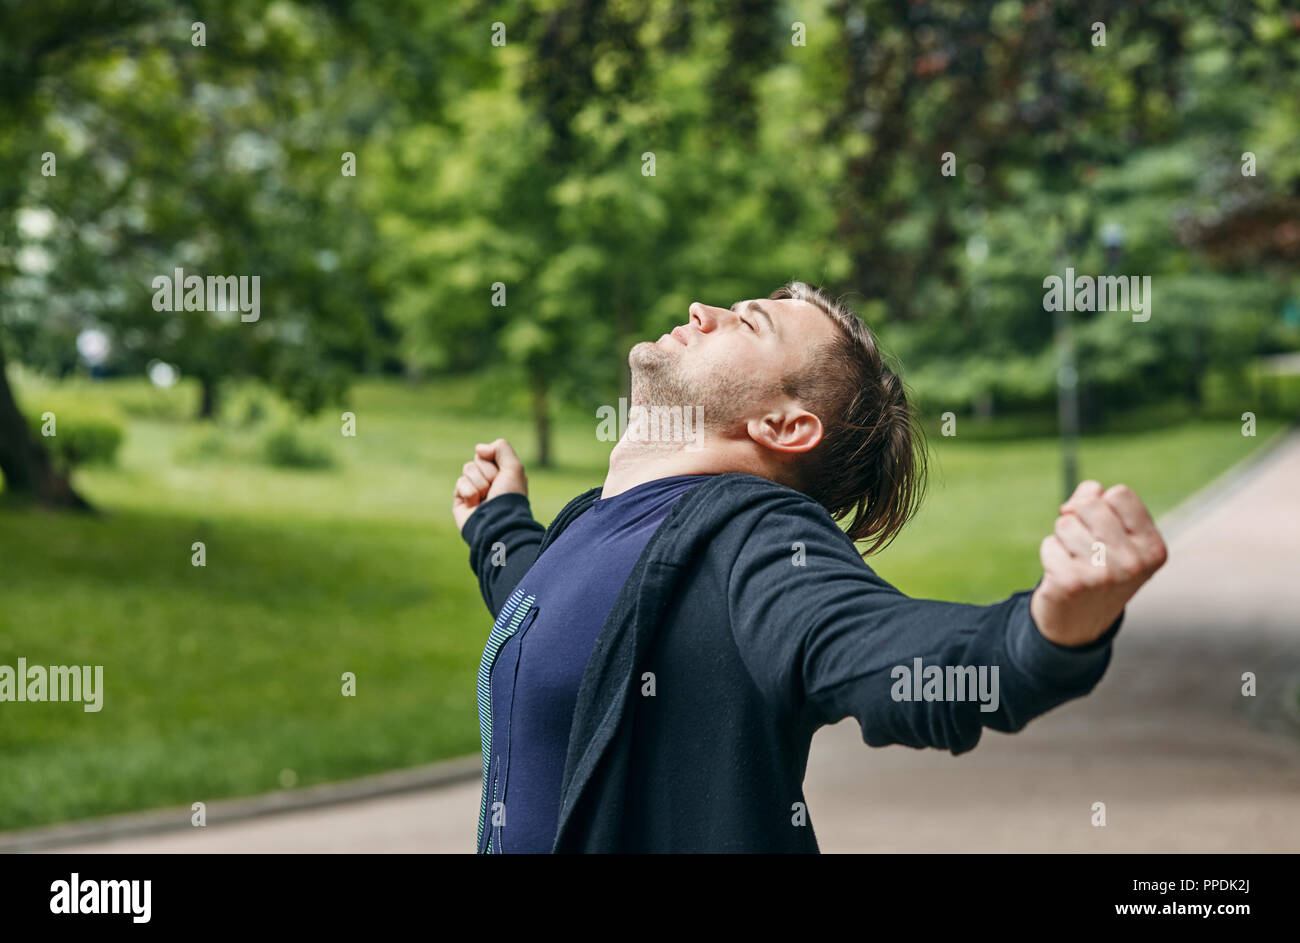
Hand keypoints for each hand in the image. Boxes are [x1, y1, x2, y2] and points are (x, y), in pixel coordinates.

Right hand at [452, 438, 527, 533]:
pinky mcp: (461, 500)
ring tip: (485, 498)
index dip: (495, 462)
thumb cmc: (509, 497)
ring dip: (479, 484)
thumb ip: (501, 448)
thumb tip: (478, 448)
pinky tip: (475, 505)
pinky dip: (469, 493)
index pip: (489, 453)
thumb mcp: (514, 467)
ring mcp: (474, 490)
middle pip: (477, 460)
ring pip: (467, 469)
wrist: (497, 523)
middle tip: (494, 489)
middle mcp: (489, 481)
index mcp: (503, 473)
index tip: (502, 477)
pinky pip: (460, 483)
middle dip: (487, 473)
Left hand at [1030, 480, 1168, 646]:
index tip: (1099, 526)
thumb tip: (1090, 488)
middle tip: (1083, 546)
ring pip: (1065, 523)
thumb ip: (1100, 503)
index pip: (1120, 494)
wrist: (1079, 624)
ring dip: (1062, 538)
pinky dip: (1050, 554)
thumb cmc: (1096, 569)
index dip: (1101, 503)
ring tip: (1074, 561)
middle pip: (1090, 504)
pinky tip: (1061, 575)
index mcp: (1153, 547)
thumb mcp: (1112, 537)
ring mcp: (1103, 574)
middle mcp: (1134, 563)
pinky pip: (1049, 544)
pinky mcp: (1072, 583)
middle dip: (1077, 518)